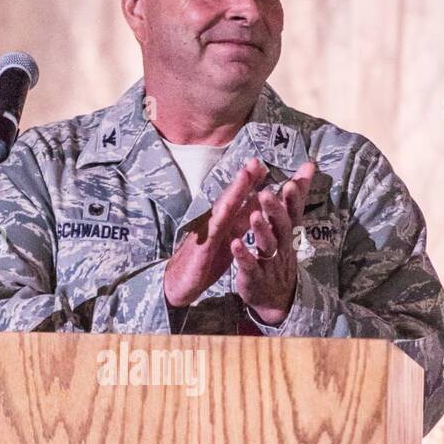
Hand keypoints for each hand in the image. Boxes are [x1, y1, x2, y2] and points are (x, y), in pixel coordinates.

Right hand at [163, 157, 268, 307]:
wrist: (178, 283)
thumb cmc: (204, 262)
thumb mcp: (228, 242)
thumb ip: (240, 224)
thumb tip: (256, 209)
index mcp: (225, 223)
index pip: (241, 201)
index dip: (253, 184)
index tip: (264, 166)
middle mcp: (216, 223)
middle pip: (232, 197)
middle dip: (244, 179)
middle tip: (255, 160)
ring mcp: (207, 233)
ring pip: (223, 208)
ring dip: (234, 190)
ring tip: (244, 174)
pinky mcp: (202, 248)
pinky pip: (212, 233)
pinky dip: (220, 219)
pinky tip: (228, 208)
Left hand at [231, 161, 314, 324]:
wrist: (276, 298)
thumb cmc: (281, 254)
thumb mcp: (289, 226)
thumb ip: (295, 197)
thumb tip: (310, 165)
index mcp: (287, 232)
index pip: (293, 212)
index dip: (293, 199)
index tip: (291, 182)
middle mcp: (282, 246)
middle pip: (282, 227)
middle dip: (275, 211)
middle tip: (267, 193)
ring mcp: (269, 263)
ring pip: (268, 246)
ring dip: (261, 230)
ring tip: (253, 215)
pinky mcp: (255, 277)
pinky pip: (250, 266)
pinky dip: (243, 256)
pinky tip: (234, 244)